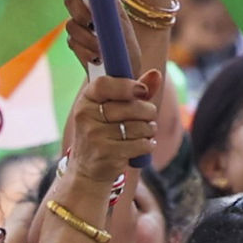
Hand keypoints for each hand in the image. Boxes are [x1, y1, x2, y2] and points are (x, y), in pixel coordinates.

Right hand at [61, 67, 164, 188]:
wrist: (88, 169)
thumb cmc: (105, 133)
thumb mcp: (113, 110)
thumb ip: (134, 91)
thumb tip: (156, 73)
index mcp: (86, 100)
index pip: (104, 84)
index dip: (127, 85)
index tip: (142, 91)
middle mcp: (86, 115)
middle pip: (130, 106)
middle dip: (148, 111)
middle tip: (148, 116)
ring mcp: (94, 135)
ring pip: (139, 126)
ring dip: (149, 129)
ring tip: (144, 132)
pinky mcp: (106, 152)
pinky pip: (141, 144)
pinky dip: (148, 144)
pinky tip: (143, 145)